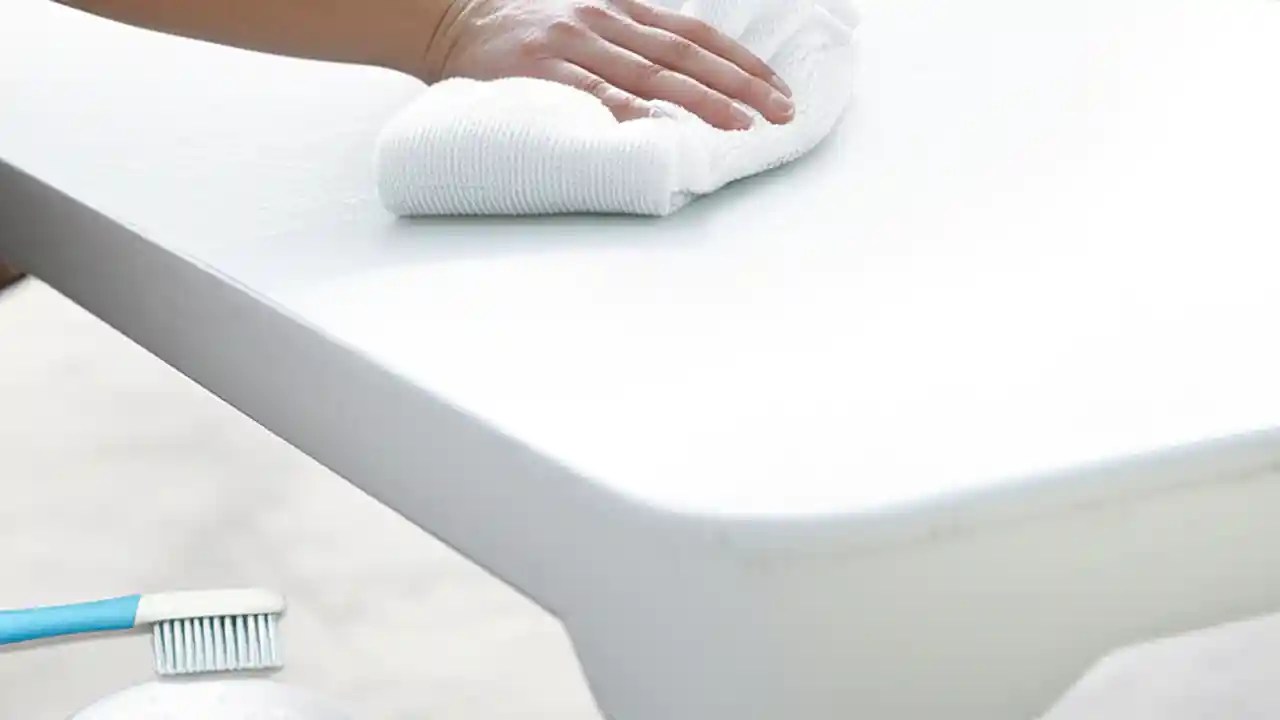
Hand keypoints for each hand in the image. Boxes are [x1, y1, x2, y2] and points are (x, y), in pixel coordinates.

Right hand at [419, 0, 794, 129]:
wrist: (449, 15)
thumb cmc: (521, 25)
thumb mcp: (584, 9)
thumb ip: (629, 32)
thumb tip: (680, 63)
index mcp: (620, 7)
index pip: (696, 34)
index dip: (741, 61)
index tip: (777, 89)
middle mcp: (605, 20)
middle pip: (686, 55)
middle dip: (740, 84)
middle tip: (780, 113)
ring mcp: (574, 43)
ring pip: (651, 76)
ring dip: (702, 102)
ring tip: (741, 128)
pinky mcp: (542, 70)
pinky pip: (597, 94)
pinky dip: (634, 114)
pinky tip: (666, 132)